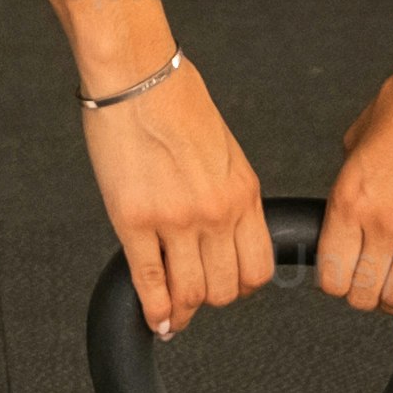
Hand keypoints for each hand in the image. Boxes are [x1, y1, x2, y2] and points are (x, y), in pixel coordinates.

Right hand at [84, 59, 270, 339]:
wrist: (137, 75)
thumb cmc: (176, 99)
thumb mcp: (224, 150)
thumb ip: (229, 193)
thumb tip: (223, 231)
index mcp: (243, 193)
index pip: (258, 267)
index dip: (242, 287)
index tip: (227, 287)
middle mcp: (217, 212)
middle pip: (225, 289)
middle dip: (210, 299)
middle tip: (196, 297)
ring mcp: (176, 220)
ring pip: (190, 293)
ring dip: (182, 309)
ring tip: (173, 312)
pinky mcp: (135, 220)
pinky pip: (150, 281)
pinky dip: (154, 309)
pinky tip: (154, 317)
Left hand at [319, 44, 392, 330]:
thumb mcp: (357, 140)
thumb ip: (350, 181)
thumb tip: (348, 211)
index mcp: (350, 197)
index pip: (331, 273)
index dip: (332, 284)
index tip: (338, 279)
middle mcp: (386, 219)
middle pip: (363, 293)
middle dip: (360, 296)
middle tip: (366, 286)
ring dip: (392, 303)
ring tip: (392, 295)